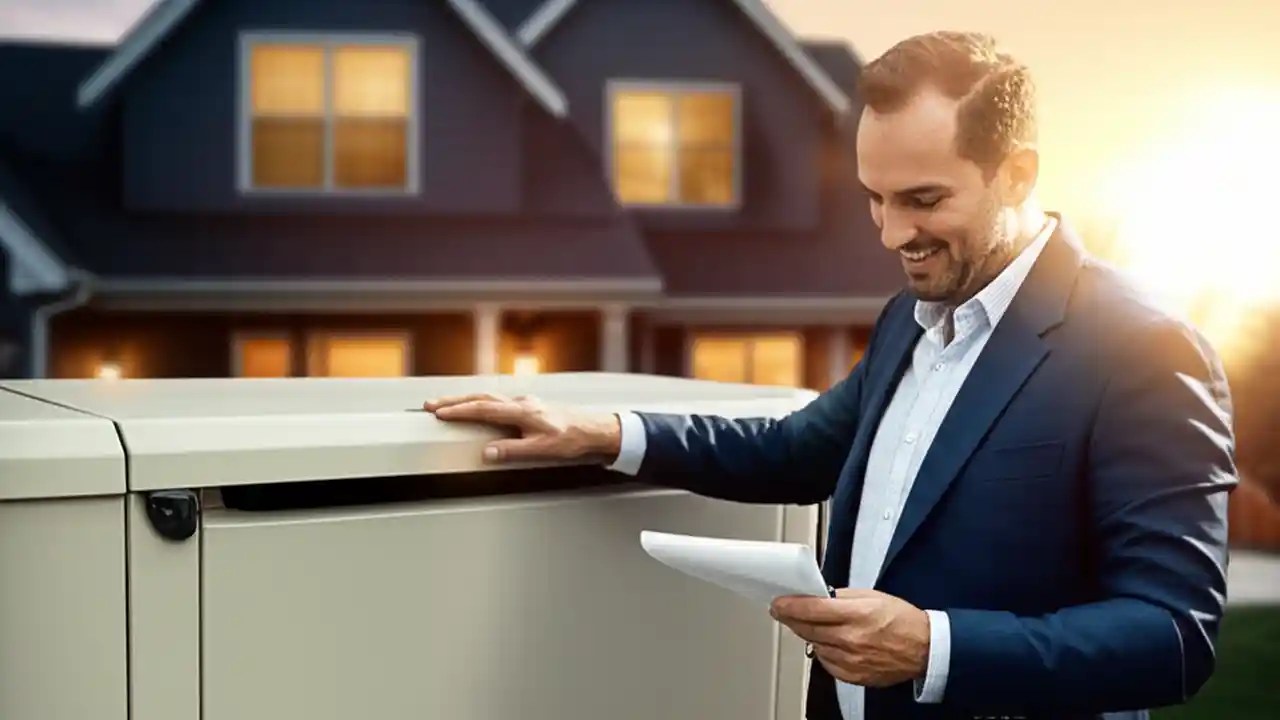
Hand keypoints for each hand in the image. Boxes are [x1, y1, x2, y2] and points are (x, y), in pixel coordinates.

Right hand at [423, 393, 621, 463]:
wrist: (594, 429)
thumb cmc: (572, 438)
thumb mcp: (542, 450)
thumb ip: (512, 450)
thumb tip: (487, 452)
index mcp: (522, 411)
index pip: (484, 409)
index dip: (460, 411)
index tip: (439, 413)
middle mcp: (521, 402)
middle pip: (481, 398)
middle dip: (454, 401)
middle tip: (432, 405)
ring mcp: (525, 402)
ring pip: (489, 397)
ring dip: (466, 400)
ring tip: (446, 405)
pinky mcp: (529, 406)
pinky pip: (498, 400)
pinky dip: (481, 401)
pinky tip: (478, 406)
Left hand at [770, 588, 929, 686]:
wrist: (924, 649)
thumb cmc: (902, 620)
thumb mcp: (871, 596)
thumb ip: (840, 597)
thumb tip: (816, 596)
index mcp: (857, 614)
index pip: (811, 609)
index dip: (789, 606)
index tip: (778, 603)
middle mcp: (851, 639)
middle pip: (807, 629)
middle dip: (791, 618)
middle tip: (783, 611)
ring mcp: (851, 660)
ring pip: (814, 645)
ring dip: (808, 634)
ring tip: (811, 624)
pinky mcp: (852, 675)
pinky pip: (825, 662)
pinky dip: (822, 650)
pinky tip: (829, 642)